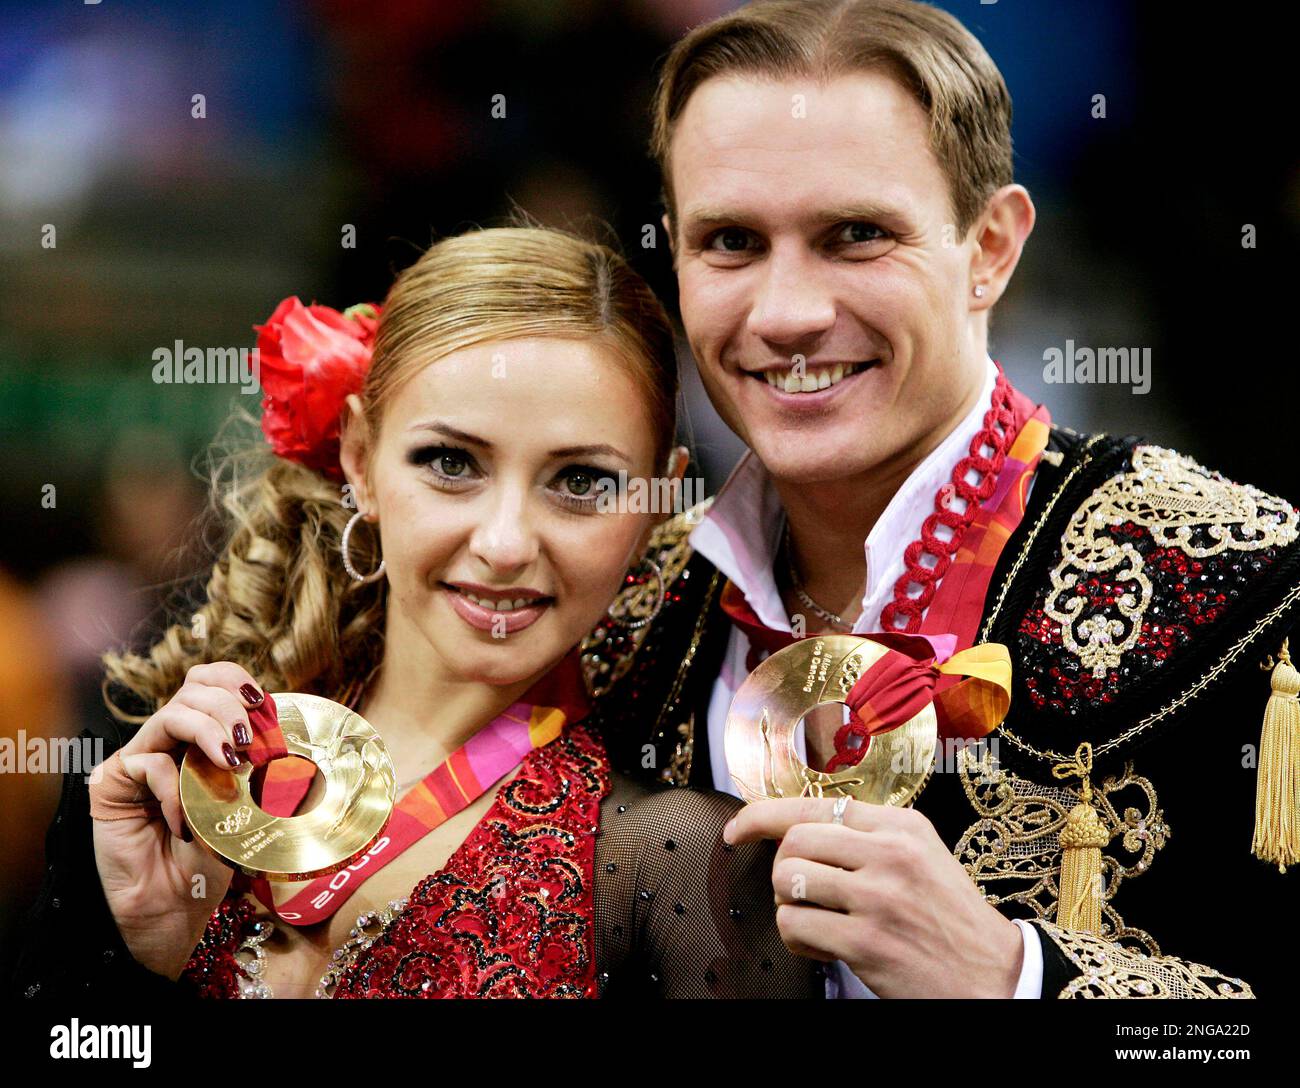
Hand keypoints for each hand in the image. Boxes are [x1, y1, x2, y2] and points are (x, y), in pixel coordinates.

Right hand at [91, 662, 264, 979]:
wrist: (174, 909)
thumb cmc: (212, 860)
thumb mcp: (247, 808)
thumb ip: (260, 772)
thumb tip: (293, 743)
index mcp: (199, 736)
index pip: (210, 681)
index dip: (236, 680)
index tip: (265, 704)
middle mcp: (167, 740)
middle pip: (192, 687)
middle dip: (229, 706)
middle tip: (250, 743)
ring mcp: (138, 758)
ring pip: (171, 713)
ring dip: (209, 731)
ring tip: (233, 763)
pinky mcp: (111, 783)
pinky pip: (148, 764)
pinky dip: (175, 790)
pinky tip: (187, 824)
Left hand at [725, 796, 1024, 997]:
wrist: (994, 976)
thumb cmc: (949, 917)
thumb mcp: (922, 856)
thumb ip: (870, 836)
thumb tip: (798, 827)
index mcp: (902, 826)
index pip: (812, 805)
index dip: (763, 815)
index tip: (739, 829)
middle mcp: (890, 853)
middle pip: (793, 841)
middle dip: (785, 870)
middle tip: (804, 894)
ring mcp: (878, 898)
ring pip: (788, 880)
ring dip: (789, 905)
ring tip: (815, 920)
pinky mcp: (867, 943)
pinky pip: (794, 926)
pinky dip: (796, 941)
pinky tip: (821, 947)